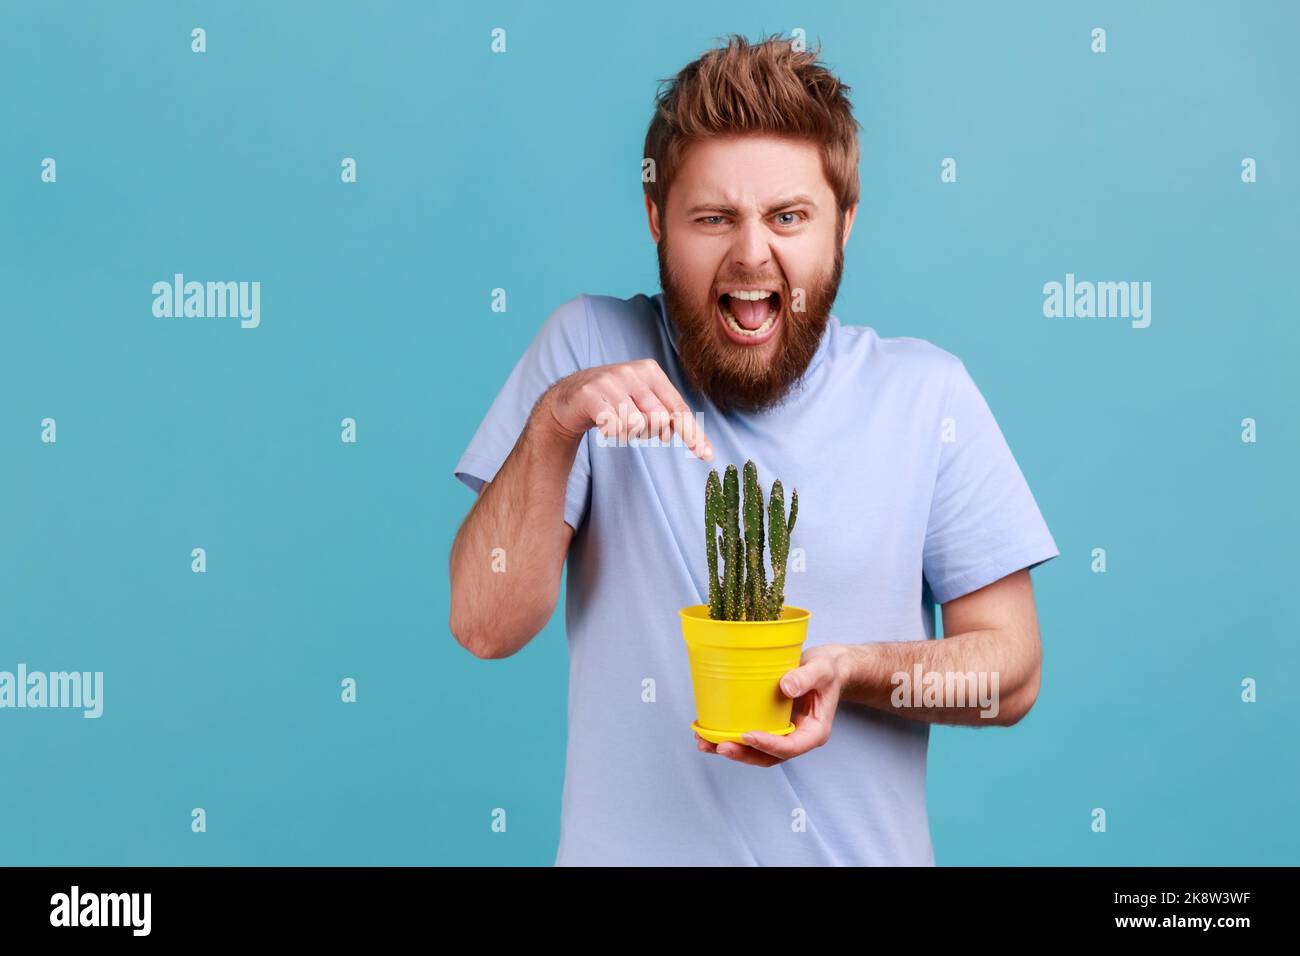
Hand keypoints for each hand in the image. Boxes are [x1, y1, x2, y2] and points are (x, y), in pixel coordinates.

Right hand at [541, 359, 713, 459]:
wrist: (570, 397)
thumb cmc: (614, 402)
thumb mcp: (644, 403)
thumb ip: (670, 417)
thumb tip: (703, 448)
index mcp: (650, 371)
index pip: (678, 409)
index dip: (693, 434)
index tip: (707, 456)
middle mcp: (632, 371)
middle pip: (659, 420)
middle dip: (650, 433)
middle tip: (635, 428)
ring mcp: (610, 381)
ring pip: (636, 425)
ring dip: (628, 434)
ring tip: (617, 423)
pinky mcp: (590, 394)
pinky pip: (613, 427)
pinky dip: (612, 433)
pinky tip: (604, 424)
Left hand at [696, 644, 847, 766]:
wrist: (827, 668)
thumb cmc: (827, 670)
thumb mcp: (822, 669)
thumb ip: (806, 678)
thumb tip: (786, 687)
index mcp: (814, 732)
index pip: (791, 747)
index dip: (768, 745)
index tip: (748, 735)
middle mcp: (797, 737)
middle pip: (769, 756)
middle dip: (743, 754)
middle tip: (720, 746)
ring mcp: (783, 733)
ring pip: (756, 751)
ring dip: (732, 749)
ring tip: (705, 743)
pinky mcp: (770, 724)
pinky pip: (750, 736)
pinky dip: (730, 736)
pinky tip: (709, 731)